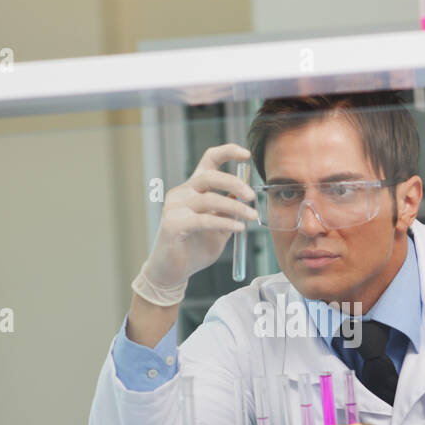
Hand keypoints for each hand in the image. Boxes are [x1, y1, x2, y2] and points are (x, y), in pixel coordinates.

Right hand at [139, 143, 257, 289]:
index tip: (246, 155)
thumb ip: (229, 212)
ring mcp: (174, 208)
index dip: (227, 152)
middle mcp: (182, 193)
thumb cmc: (194, 249)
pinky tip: (239, 228)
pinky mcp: (172, 224)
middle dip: (234, 183)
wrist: (172, 272)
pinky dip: (225, 223)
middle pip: (210, 176)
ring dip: (235, 207)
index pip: (209, 161)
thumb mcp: (219, 227)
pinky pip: (205, 219)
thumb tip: (247, 197)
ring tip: (252, 217)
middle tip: (252, 196)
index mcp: (193, 189)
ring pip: (210, 199)